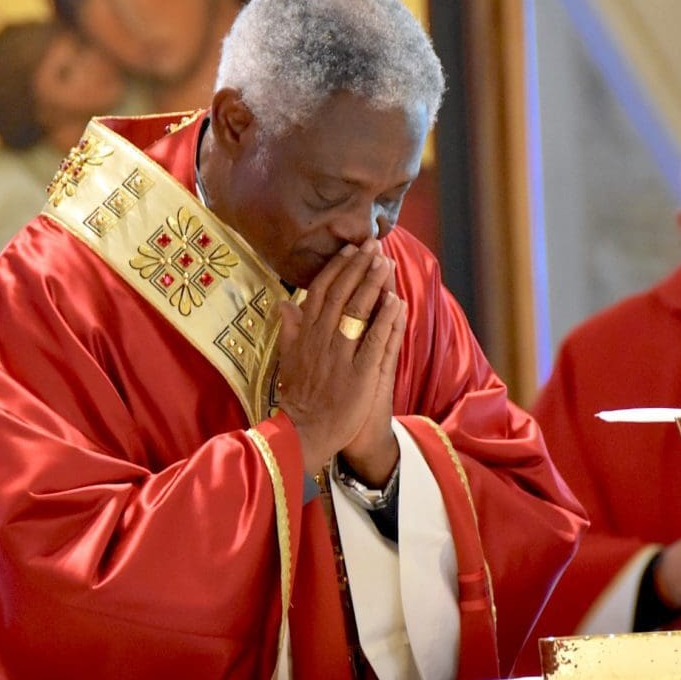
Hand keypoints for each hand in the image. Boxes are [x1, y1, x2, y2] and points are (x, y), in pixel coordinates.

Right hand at [276, 239, 402, 474]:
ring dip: (372, 285)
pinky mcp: (359, 375)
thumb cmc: (300, 398)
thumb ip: (290, 330)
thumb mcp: (288, 361)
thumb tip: (284, 303)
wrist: (306, 434)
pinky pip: (373, 342)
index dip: (336, 269)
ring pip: (356, 313)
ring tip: (385, 262)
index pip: (320, 293)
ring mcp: (340, 357)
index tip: (349, 250)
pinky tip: (396, 301)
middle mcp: (321, 341)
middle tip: (373, 245)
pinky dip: (385, 320)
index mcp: (305, 336)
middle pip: (340, 295)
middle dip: (358, 267)